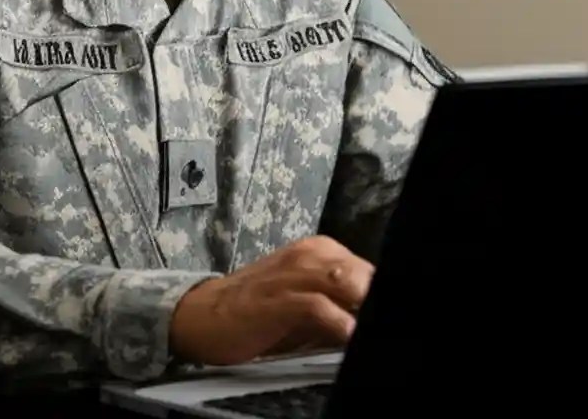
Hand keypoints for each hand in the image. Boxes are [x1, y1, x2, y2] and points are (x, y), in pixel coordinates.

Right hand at [168, 235, 373, 365]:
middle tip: (382, 319)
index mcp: (321, 251)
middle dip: (375, 297)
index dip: (379, 293)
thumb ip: (339, 305)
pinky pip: (318, 307)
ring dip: (362, 305)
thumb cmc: (257, 309)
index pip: (370, 270)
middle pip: (365, 273)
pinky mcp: (278, 299)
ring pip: (348, 282)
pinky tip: (347, 336)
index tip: (385, 313)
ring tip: (367, 326)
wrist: (202, 314)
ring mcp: (293, 275)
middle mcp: (310, 255)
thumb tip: (365, 320)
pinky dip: (339, 324)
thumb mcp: (305, 299)